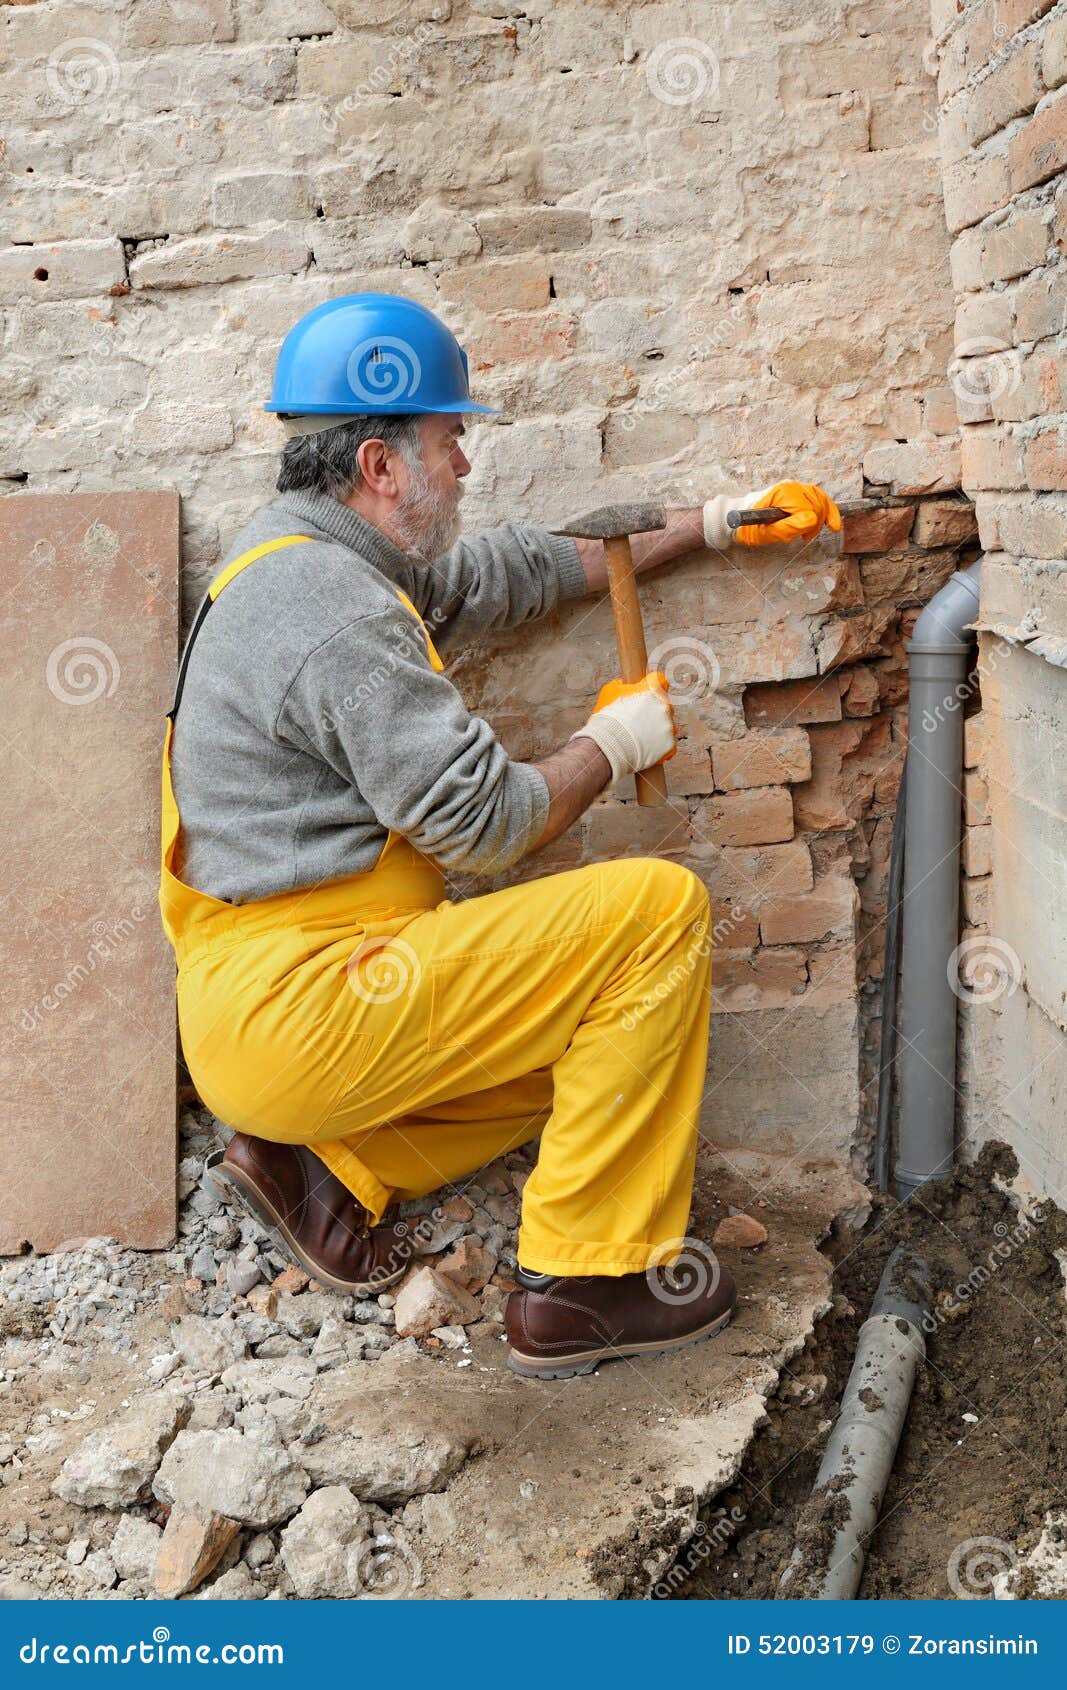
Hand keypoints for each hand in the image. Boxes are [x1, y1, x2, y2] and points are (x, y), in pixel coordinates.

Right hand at [570, 672, 676, 783]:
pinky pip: (668, 743)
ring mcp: (668, 726)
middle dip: (654, 710)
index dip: (653, 686)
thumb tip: (623, 684)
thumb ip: (621, 684)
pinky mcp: (669, 744)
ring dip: (658, 728)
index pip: (660, 680)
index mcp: (653, 690)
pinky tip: (647, 747)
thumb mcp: (609, 691)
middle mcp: (664, 706)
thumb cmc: (608, 718)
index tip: (647, 693)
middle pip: (665, 704)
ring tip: (641, 735)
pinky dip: (660, 745)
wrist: (609, 745)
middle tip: (639, 719)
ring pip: (667, 725)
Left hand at [702, 481, 841, 548]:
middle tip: (803, 537)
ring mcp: (794, 487)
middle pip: (816, 504)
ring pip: (820, 500)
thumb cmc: (749, 526)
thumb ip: (786, 527)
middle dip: (814, 523)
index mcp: (781, 494)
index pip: (806, 509)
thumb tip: (810, 521)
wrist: (739, 518)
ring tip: (809, 533)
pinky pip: (819, 497)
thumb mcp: (764, 533)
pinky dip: (828, 509)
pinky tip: (832, 523)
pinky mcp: (798, 492)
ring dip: (820, 518)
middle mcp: (790, 487)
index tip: (802, 537)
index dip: (806, 525)